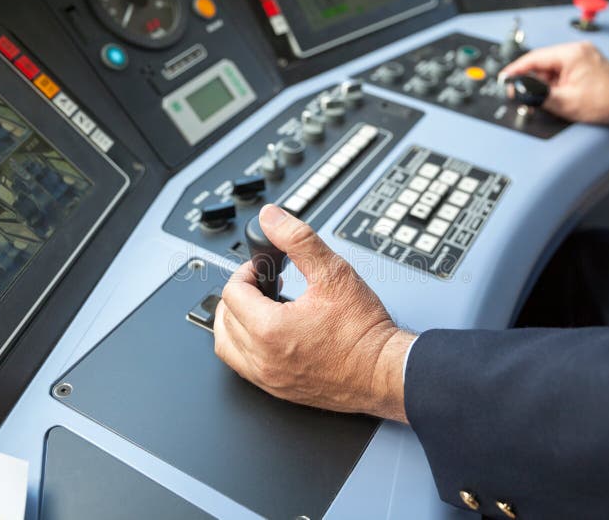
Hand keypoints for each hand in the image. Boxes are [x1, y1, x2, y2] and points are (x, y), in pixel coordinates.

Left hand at [214, 204, 414, 422]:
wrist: (384, 371)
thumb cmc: (364, 330)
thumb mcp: (333, 272)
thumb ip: (298, 239)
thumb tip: (271, 218)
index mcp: (270, 330)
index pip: (232, 292)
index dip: (245, 272)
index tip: (263, 269)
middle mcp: (263, 359)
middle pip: (224, 319)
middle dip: (238, 295)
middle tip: (261, 285)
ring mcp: (268, 378)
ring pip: (227, 347)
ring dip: (234, 323)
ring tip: (258, 308)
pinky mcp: (278, 390)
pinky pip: (243, 368)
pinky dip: (245, 347)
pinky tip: (266, 335)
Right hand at [501, 41, 608, 124]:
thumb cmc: (607, 102)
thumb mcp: (565, 102)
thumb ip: (538, 96)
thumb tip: (520, 91)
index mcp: (571, 54)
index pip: (534, 58)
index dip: (516, 70)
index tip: (505, 77)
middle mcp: (576, 51)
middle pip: (541, 63)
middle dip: (529, 80)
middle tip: (518, 93)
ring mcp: (581, 57)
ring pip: (550, 69)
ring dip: (542, 84)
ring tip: (540, 99)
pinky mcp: (584, 65)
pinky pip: (560, 72)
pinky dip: (553, 84)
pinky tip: (552, 96)